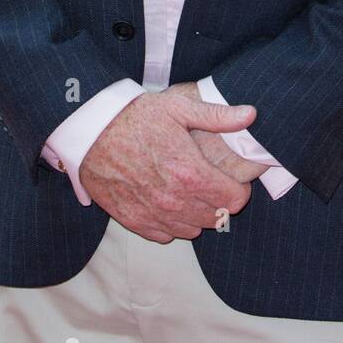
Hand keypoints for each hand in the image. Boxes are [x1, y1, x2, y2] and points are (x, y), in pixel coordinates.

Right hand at [78, 86, 256, 242]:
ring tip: (188, 191)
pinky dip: (171, 223)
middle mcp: (174, 199)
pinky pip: (165, 236)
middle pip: (216, 218)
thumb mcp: (178, 107)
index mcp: (190, 172)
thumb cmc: (135, 116)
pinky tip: (167, 201)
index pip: (234, 201)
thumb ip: (217, 116)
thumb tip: (251, 115)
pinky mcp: (134, 221)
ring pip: (192, 230)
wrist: (91, 132)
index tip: (233, 180)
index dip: (239, 190)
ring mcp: (153, 213)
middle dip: (219, 202)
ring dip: (196, 214)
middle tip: (210, 183)